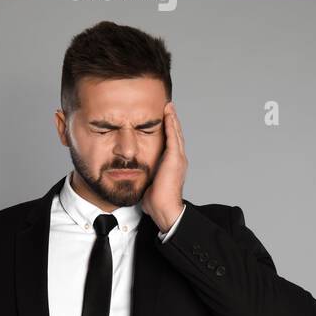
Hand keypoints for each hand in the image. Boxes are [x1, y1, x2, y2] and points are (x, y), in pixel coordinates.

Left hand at [141, 102, 186, 230]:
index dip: (169, 130)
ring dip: (172, 118)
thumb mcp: (150, 182)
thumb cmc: (156, 201)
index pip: (171, 143)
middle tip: (168, 107)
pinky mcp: (175, 158)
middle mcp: (179, 159)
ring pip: (176, 133)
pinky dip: (171, 124)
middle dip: (172, 120)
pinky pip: (173, 137)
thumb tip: (136, 175)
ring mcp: (178, 158)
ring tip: (168, 106)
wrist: (164, 209)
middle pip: (176, 135)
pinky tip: (168, 114)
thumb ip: (147, 175)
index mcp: (173, 165)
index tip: (164, 119)